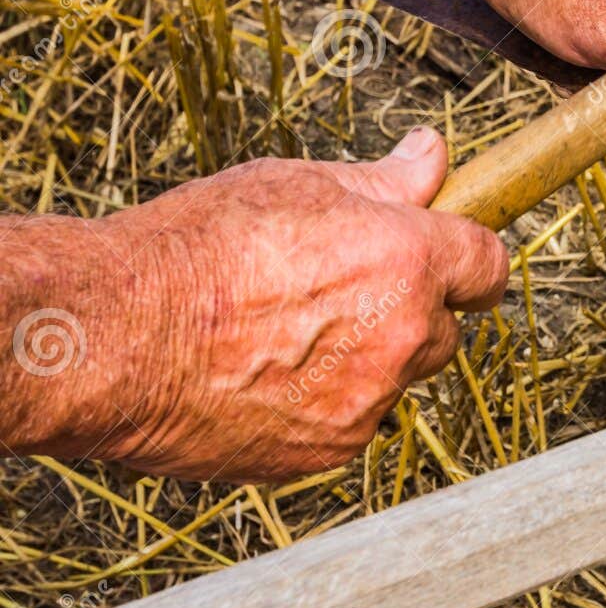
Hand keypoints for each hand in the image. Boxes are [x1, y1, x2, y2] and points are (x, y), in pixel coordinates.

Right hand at [0, 129, 506, 482]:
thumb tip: (432, 157)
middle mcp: (403, 336)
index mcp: (408, 261)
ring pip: (397, 376)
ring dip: (367, 357)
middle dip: (412, 310)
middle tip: (340, 290)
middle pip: (446, 328)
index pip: (488, 264)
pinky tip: (267, 373)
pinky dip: (325, 401)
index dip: (470, 257)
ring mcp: (369, 401)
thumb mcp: (297, 185)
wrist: (114, 336)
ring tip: (286, 331)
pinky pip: (353, 420)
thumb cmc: (196, 251)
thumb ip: (382, 182)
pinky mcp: (331, 451)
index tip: (454, 256)